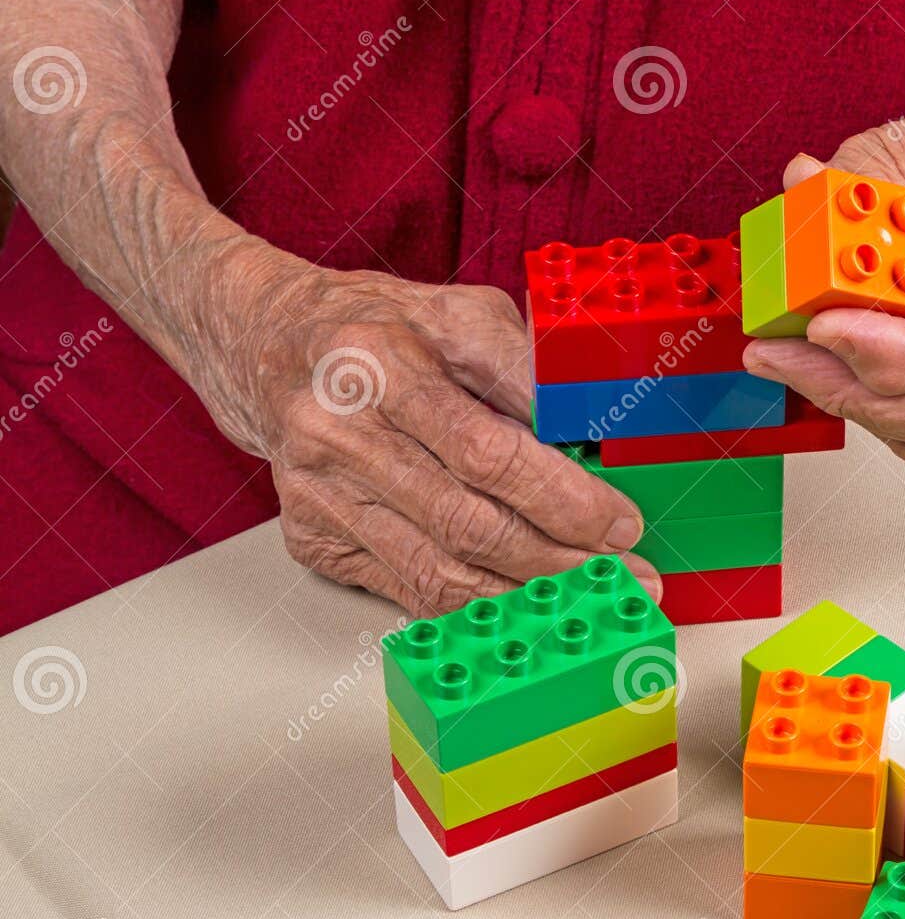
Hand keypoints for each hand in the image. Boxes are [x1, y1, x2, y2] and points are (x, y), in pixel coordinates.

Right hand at [190, 251, 657, 614]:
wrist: (266, 344)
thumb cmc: (382, 327)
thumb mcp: (460, 314)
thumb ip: (527, 369)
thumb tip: (597, 436)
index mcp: (377, 365)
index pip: (486, 452)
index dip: (563, 498)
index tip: (621, 524)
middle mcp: (336, 433)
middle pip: (467, 523)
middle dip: (561, 560)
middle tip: (625, 577)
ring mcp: (317, 493)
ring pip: (439, 571)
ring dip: (527, 596)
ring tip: (589, 600)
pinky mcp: (310, 536)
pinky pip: (409, 589)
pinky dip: (476, 604)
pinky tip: (526, 604)